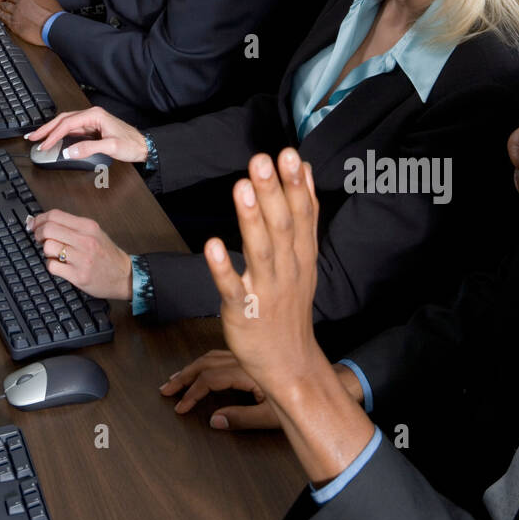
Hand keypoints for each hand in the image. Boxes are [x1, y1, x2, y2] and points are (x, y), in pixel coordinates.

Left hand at [0, 0, 62, 45]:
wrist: (53, 27)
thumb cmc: (55, 17)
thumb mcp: (51, 1)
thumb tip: (39, 2)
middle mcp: (22, 0)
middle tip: (7, 1)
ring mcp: (16, 11)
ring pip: (4, 6)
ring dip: (2, 6)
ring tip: (0, 6)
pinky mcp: (13, 22)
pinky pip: (3, 17)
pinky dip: (0, 15)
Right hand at [25, 106, 146, 164]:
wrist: (143, 145)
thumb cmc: (131, 144)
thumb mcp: (110, 148)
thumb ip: (88, 149)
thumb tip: (68, 151)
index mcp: (94, 115)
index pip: (67, 124)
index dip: (53, 135)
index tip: (44, 144)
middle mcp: (91, 115)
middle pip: (63, 120)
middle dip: (46, 128)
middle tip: (33, 137)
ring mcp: (91, 121)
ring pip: (66, 123)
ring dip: (52, 130)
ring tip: (39, 137)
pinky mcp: (92, 128)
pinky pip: (72, 129)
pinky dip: (60, 134)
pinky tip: (54, 138)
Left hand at [28, 209, 132, 299]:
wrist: (124, 275)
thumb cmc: (107, 254)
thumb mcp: (94, 232)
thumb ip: (72, 226)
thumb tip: (44, 221)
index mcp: (88, 226)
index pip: (55, 215)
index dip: (40, 219)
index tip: (34, 224)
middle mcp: (85, 240)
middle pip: (48, 229)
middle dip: (38, 234)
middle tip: (40, 239)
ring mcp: (82, 259)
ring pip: (48, 247)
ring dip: (46, 251)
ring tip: (54, 254)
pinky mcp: (78, 276)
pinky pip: (52, 266)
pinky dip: (51, 265)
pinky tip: (59, 265)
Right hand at [161, 349, 363, 431]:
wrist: (319, 382)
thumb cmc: (299, 402)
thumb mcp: (271, 416)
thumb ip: (241, 418)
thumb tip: (213, 421)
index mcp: (246, 371)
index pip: (210, 379)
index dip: (192, 393)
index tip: (179, 407)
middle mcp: (244, 359)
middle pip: (205, 363)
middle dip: (183, 376)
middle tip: (165, 389)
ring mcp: (246, 356)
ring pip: (211, 356)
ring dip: (191, 367)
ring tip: (175, 379)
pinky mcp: (249, 356)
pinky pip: (220, 354)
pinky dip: (204, 362)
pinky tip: (199, 368)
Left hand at [204, 150, 323, 404]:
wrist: (290, 365)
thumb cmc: (291, 307)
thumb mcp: (305, 260)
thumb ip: (304, 217)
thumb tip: (303, 172)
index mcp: (302, 257)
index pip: (303, 216)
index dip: (296, 185)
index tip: (289, 154)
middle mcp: (287, 270)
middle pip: (282, 227)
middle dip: (273, 192)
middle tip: (263, 159)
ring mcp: (265, 291)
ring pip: (260, 252)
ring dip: (250, 220)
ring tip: (242, 188)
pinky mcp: (242, 312)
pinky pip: (232, 288)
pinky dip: (223, 268)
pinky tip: (213, 245)